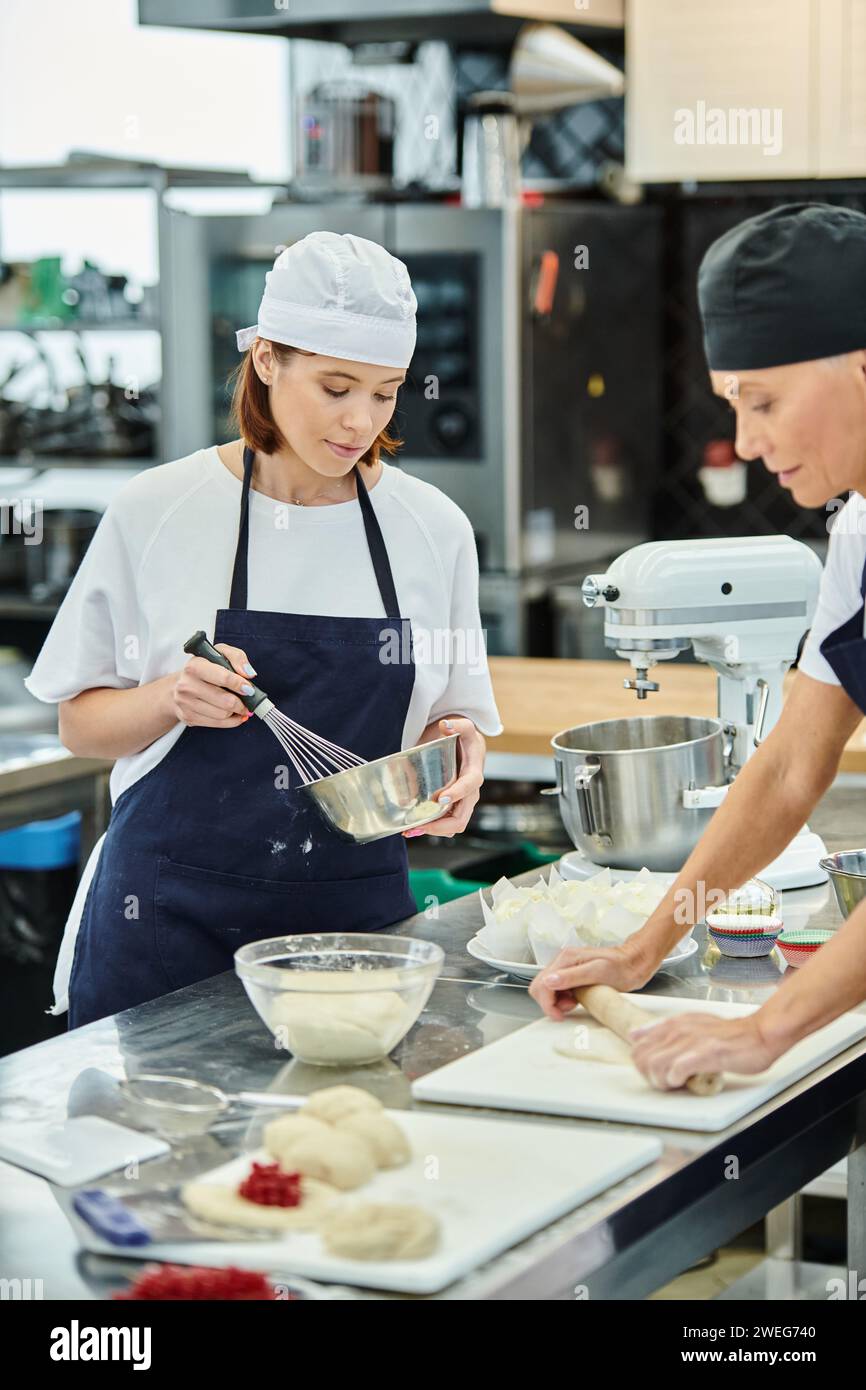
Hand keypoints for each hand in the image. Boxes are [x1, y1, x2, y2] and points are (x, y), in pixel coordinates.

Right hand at [170, 643, 256, 728]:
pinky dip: (231, 720)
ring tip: (240, 704)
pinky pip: (218, 724)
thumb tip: (249, 674)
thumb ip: (237, 657)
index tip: (249, 689)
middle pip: (226, 701)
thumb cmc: (206, 667)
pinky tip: (233, 713)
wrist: (181, 683)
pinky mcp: (188, 717)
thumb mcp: (220, 653)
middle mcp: (187, 685)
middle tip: (248, 699)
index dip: (240, 684)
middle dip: (243, 702)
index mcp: (195, 666)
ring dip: (237, 711)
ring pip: (223, 715)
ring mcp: (185, 703)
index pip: (224, 678)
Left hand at [404, 716, 484, 838]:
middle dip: (439, 824)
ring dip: (433, 830)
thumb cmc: (463, 738)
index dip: (456, 794)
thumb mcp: (464, 727)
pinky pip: (446, 824)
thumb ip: (457, 724)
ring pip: (453, 826)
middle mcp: (470, 793)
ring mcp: (462, 802)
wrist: (466, 747)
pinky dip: (432, 828)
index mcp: (474, 773)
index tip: (440, 799)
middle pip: (461, 818)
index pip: (468, 786)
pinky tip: (413, 827)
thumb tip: (445, 725)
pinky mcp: (453, 807)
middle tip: (418, 824)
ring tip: (410, 829)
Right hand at [530, 938, 654, 1019]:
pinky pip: (558, 989)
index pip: (542, 983)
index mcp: (566, 959)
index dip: (547, 1003)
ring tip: (573, 1004)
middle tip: (567, 1009)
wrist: (633, 963)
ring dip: (556, 1001)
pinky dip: (562, 999)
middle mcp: (563, 961)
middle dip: (549, 1002)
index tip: (559, 1015)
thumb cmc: (621, 967)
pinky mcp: (572, 974)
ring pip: (547, 989)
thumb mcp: (597, 972)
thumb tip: (550, 981)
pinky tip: (576, 1000)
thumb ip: (571, 976)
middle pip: (540, 986)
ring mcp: (567, 968)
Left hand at [628, 1012, 780, 1089]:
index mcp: (673, 1023)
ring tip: (675, 1084)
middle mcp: (678, 1030)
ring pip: (654, 1065)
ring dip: (661, 1081)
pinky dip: (676, 1080)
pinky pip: (676, 1070)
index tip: (656, 1073)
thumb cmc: (729, 1034)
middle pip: (641, 1058)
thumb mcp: (691, 1023)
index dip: (642, 1065)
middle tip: (664, 1082)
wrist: (759, 1033)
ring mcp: (691, 1041)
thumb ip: (663, 1029)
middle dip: (648, 1076)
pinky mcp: (706, 1054)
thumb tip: (636, 1035)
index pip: (637, 1046)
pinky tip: (686, 1082)